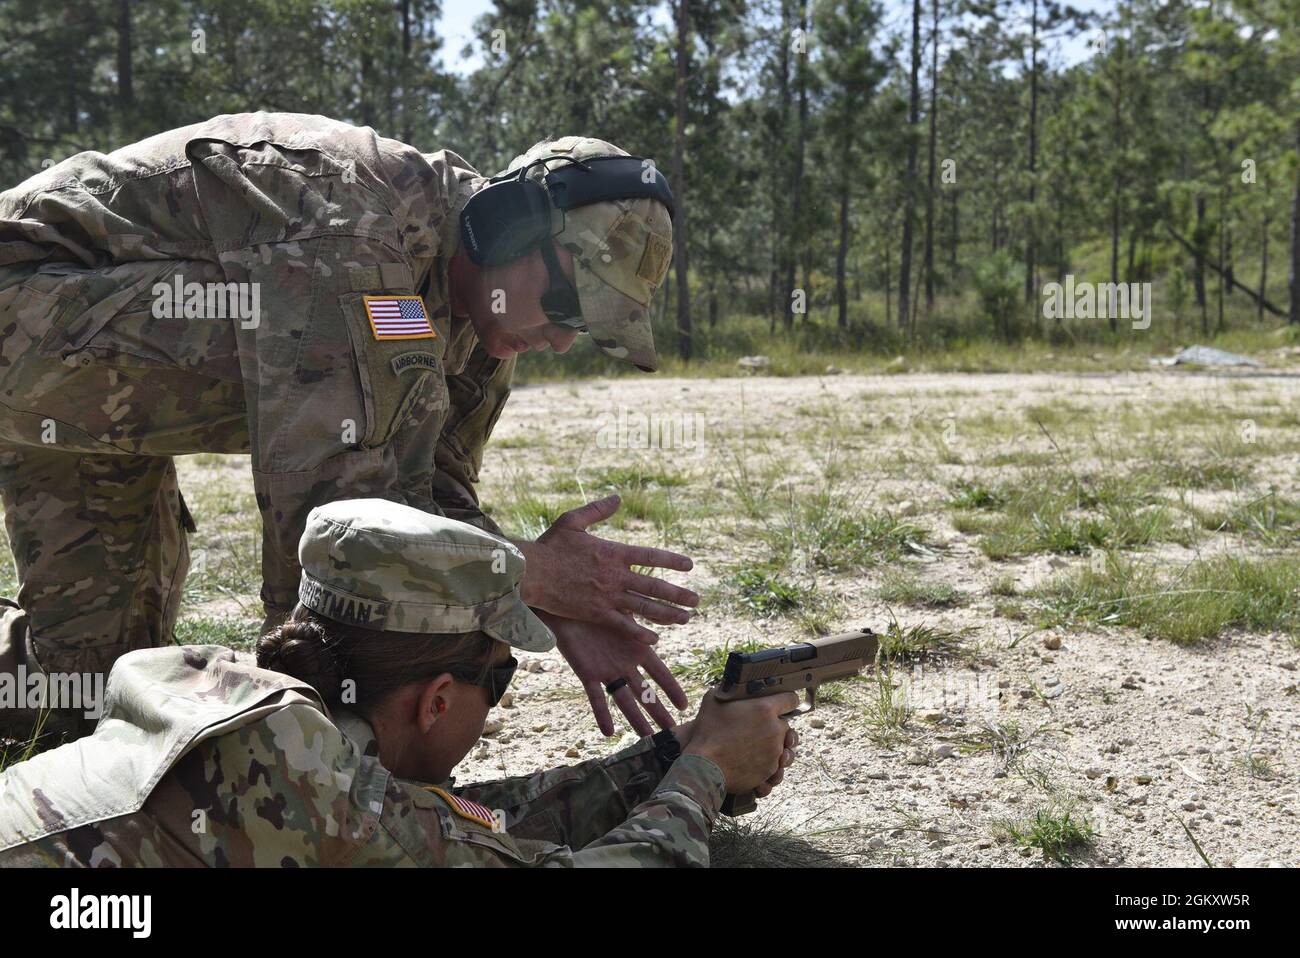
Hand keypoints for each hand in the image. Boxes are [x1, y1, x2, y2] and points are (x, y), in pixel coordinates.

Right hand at [516, 496, 699, 642]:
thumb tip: (618, 497)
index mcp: (613, 552)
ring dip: (668, 614)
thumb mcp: (572, 521)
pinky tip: (654, 638)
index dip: (672, 561)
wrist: (530, 572)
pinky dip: (640, 632)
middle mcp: (615, 575)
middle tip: (697, 600)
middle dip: (679, 594)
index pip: (651, 556)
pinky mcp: (595, 613)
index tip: (689, 565)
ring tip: (686, 618)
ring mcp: (607, 595)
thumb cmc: (549, 546)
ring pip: (644, 607)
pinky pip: (623, 625)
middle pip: (655, 585)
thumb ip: (597, 509)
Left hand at [544, 612, 689, 736]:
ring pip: (624, 700)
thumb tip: (677, 611)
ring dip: (635, 719)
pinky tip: (608, 731)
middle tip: (671, 731)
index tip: (684, 706)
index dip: (672, 689)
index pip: (660, 674)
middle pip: (645, 693)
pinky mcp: (588, 673)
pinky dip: (602, 714)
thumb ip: (648, 616)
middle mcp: (625, 664)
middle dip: (658, 712)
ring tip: (646, 737)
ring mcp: (607, 671)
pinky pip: (596, 697)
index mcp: (637, 649)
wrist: (569, 607)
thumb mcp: (627, 610)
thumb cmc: (600, 604)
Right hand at [683, 691, 798, 794]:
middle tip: (759, 728)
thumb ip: (729, 691)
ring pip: (785, 747)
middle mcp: (775, 730)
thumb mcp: (714, 700)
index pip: (791, 699)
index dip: (786, 700)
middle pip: (786, 725)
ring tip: (760, 748)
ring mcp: (775, 753)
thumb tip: (731, 687)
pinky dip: (768, 764)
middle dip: (776, 726)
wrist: (704, 766)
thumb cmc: (707, 732)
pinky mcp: (770, 771)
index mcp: (765, 709)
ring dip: (775, 746)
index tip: (781, 704)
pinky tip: (755, 761)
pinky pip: (777, 765)